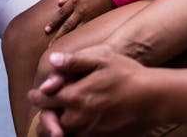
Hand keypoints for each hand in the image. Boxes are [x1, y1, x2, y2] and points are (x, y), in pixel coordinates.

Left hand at [29, 46, 154, 135]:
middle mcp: (79, 118)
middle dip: (45, 117)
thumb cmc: (127, 73)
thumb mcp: (102, 58)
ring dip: (57, 128)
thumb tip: (52, 60)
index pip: (45, 100)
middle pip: (51, 122)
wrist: (153, 98)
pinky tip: (76, 126)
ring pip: (64, 134)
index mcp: (76, 96)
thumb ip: (75, 61)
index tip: (33, 94)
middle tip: (43, 112)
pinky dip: (74, 134)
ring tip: (55, 123)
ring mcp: (90, 131)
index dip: (37, 96)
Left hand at [45, 0, 115, 40]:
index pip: (61, 13)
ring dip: (66, 40)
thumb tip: (59, 3)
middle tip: (50, 45)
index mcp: (76, 0)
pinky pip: (85, 31)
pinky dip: (79, 38)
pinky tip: (76, 45)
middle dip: (57, 35)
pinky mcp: (96, 21)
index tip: (46, 30)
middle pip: (66, 25)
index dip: (53, 22)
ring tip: (60, 48)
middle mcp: (80, 9)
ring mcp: (88, 17)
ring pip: (74, 30)